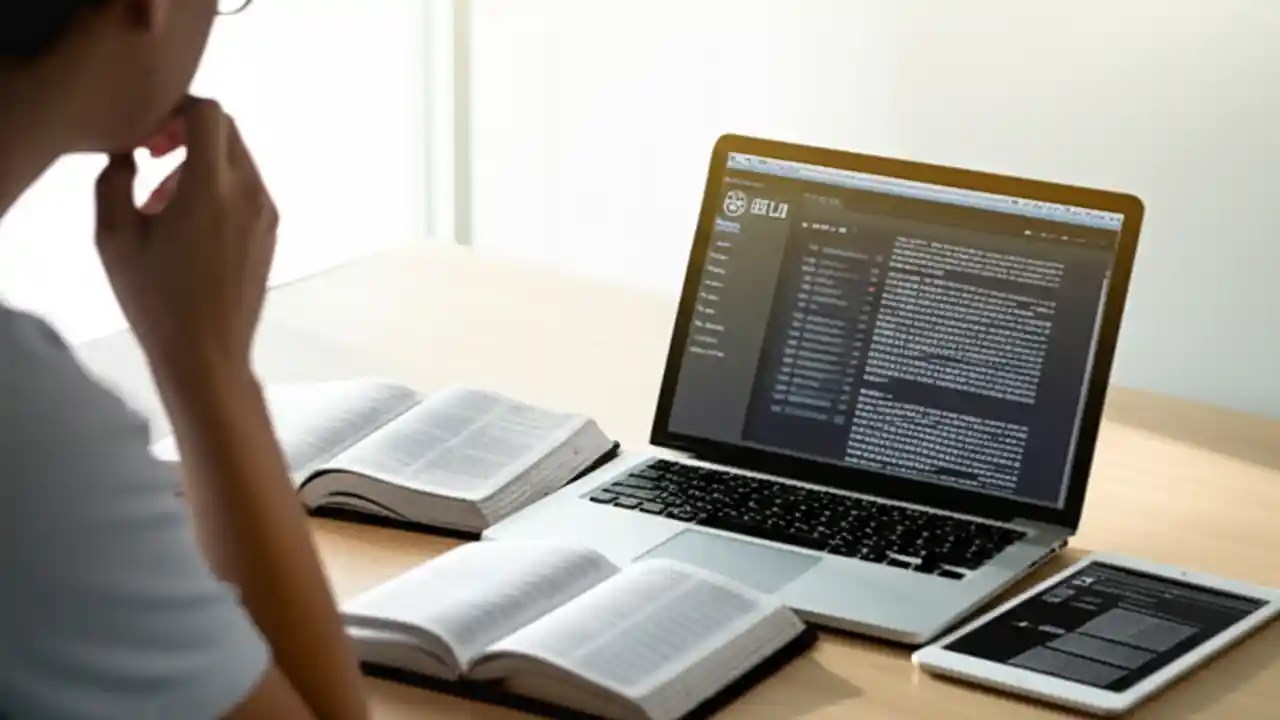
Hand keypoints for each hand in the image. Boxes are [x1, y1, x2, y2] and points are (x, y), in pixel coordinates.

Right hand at [95, 97, 277, 379]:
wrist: (207, 353)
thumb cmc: (157, 300)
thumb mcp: (114, 236)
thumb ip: (115, 178)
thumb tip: (128, 153)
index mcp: (212, 188)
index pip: (209, 113)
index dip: (175, 111)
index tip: (150, 140)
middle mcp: (249, 193)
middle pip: (225, 131)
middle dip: (186, 134)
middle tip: (152, 162)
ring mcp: (266, 213)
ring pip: (238, 159)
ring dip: (200, 163)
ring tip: (163, 203)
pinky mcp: (271, 232)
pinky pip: (247, 188)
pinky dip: (219, 187)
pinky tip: (188, 224)